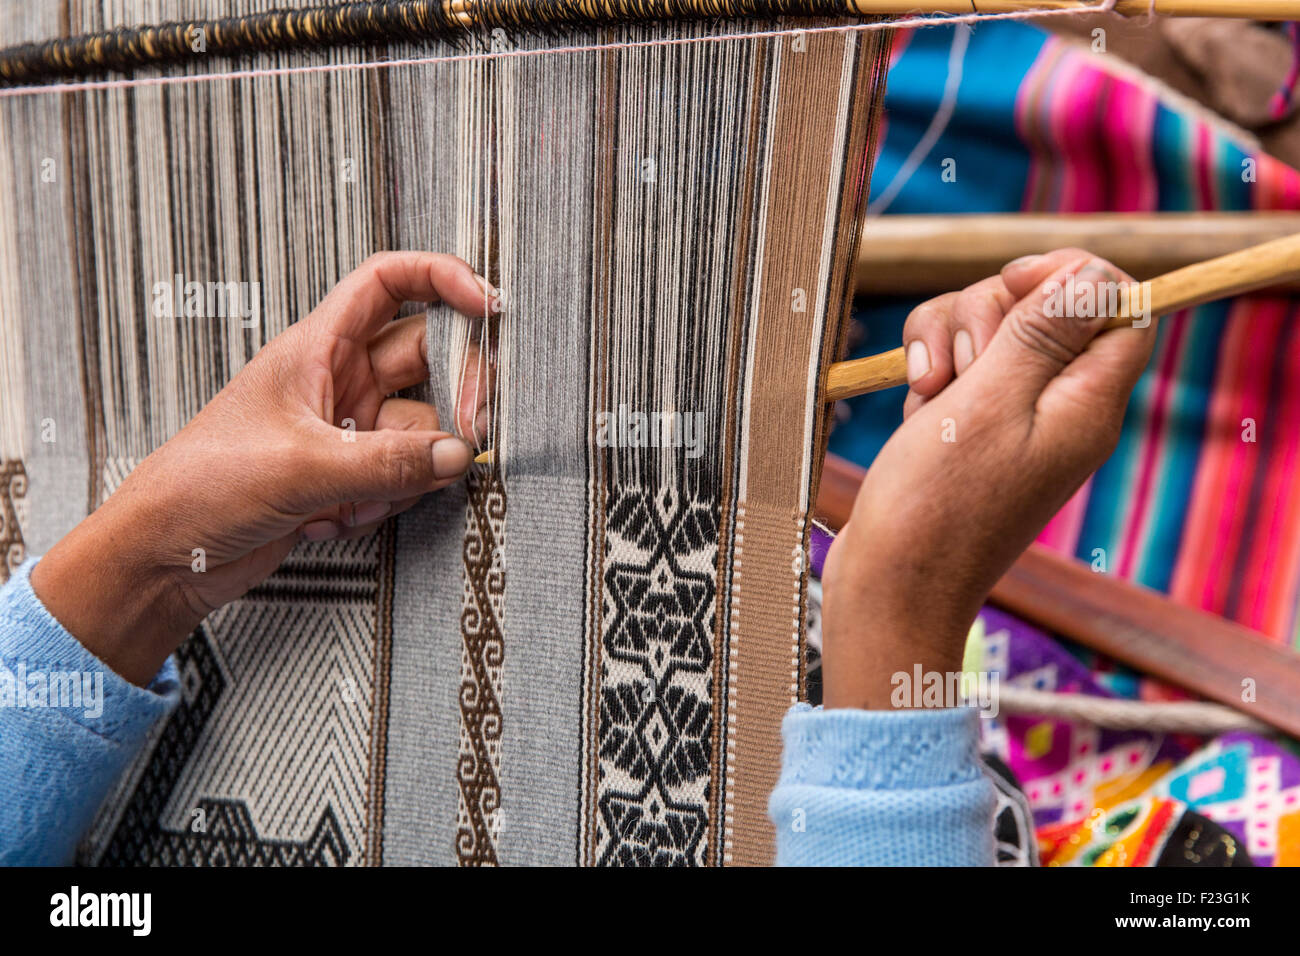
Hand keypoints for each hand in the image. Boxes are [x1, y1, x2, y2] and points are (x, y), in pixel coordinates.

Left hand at [31, 252, 494, 684]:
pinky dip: (386, 501)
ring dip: (408, 470)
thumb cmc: (202, 486)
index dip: (442, 279)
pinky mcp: (347, 476)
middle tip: (470, 430)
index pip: (388, 283)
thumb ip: (388, 462)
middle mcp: (336, 382)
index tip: (487, 307)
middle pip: (424, 363)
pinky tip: (341, 517)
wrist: (164, 555)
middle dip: (452, 398)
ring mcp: (346, 431)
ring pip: (420, 432)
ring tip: (364, 497)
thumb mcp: (302, 467)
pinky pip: (401, 477)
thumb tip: (458, 454)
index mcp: (315, 348)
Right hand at [820, 250, 1155, 709]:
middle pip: (1043, 308)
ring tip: (927, 393)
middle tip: (962, 363)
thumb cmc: (936, 504)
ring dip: (947, 342)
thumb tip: (1094, 275)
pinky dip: (930, 372)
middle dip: (986, 311)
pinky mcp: (970, 429)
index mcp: (1086, 404)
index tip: (1014, 279)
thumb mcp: (988, 403)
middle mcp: (1059, 408)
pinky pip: (958, 367)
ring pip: (990, 330)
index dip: (1072, 276)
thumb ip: (1042, 333)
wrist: (889, 586)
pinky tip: (914, 411)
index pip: (1120, 307)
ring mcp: (1012, 419)